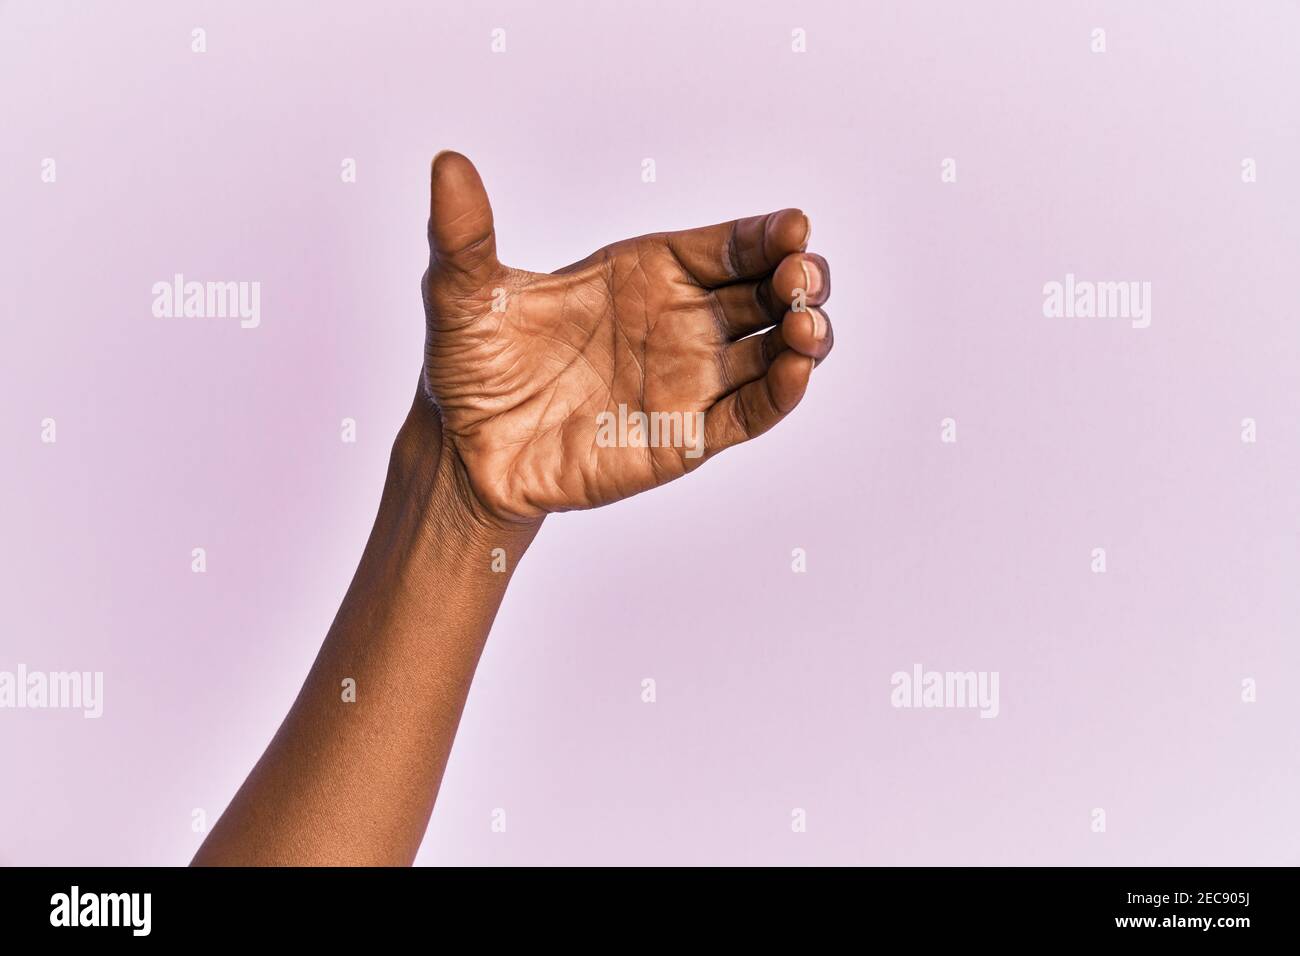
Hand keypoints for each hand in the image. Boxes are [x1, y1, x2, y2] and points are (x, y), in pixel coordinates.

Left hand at [420, 151, 833, 521]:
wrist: (464, 448)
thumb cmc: (471, 366)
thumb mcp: (461, 293)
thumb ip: (463, 234)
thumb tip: (447, 166)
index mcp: (645, 272)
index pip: (726, 245)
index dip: (766, 234)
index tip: (792, 227)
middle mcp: (679, 321)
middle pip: (766, 291)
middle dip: (798, 278)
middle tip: (799, 276)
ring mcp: (688, 379)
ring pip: (772, 351)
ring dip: (803, 335)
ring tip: (805, 325)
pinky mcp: (686, 436)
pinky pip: (748, 413)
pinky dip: (779, 395)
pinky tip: (794, 372)